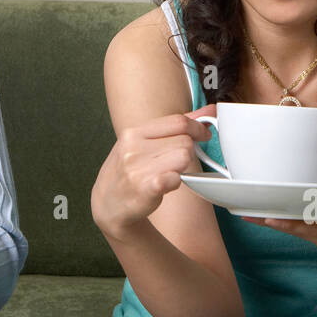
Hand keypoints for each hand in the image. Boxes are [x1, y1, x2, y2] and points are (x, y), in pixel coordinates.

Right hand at [91, 105, 214, 237]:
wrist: (108, 204)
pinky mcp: (146, 188)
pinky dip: (177, 182)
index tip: (204, 134)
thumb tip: (208, 111)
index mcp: (133, 132)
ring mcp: (137, 168)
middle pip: (185, 141)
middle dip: (189, 151)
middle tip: (178, 161)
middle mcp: (133, 148)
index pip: (177, 121)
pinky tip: (165, 185)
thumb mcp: (142, 143)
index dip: (197, 127)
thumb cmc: (128, 171)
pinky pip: (177, 178)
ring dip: (183, 167)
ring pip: (184, 158)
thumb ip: (174, 127)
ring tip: (168, 173)